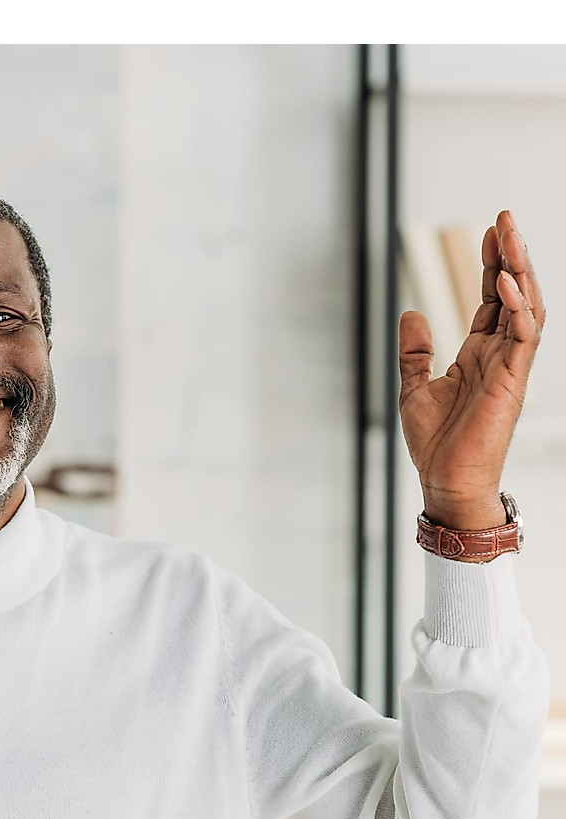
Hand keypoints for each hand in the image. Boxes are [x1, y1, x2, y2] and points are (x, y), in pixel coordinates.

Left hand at [398, 210, 545, 529]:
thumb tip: (411, 312)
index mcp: (479, 354)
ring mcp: (510, 366)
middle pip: (514, 293)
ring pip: (527, 306)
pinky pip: (523, 336)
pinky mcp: (513, 381)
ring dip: (520, 270)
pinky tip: (505, 282)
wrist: (444, 480)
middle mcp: (500, 355)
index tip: (489, 231)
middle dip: (511, 255)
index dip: (492, 264)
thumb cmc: (435, 443)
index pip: (493, 299)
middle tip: (505, 217)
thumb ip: (415, 352)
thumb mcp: (414, 388)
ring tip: (510, 234)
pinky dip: (516, 308)